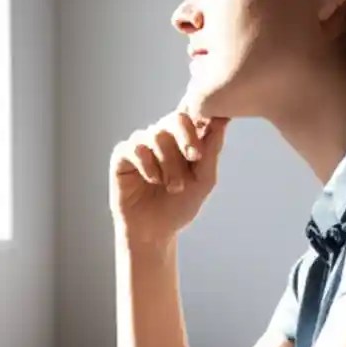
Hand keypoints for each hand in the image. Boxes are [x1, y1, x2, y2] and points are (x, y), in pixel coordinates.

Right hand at [109, 110, 229, 245]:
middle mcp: (163, 136)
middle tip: (194, 157)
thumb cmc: (179, 205)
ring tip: (172, 186)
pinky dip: (148, 165)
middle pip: (176, 118)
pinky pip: (136, 147)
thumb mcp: (203, 180)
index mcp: (184, 139)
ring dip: (169, 163)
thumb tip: (223, 120)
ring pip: (157, 135)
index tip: (211, 137)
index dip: (203, 119)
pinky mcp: (122, 154)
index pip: (194, 115)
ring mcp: (142, 143)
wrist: (154, 231)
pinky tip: (153, 180)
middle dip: (187, 138)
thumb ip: (211, 151)